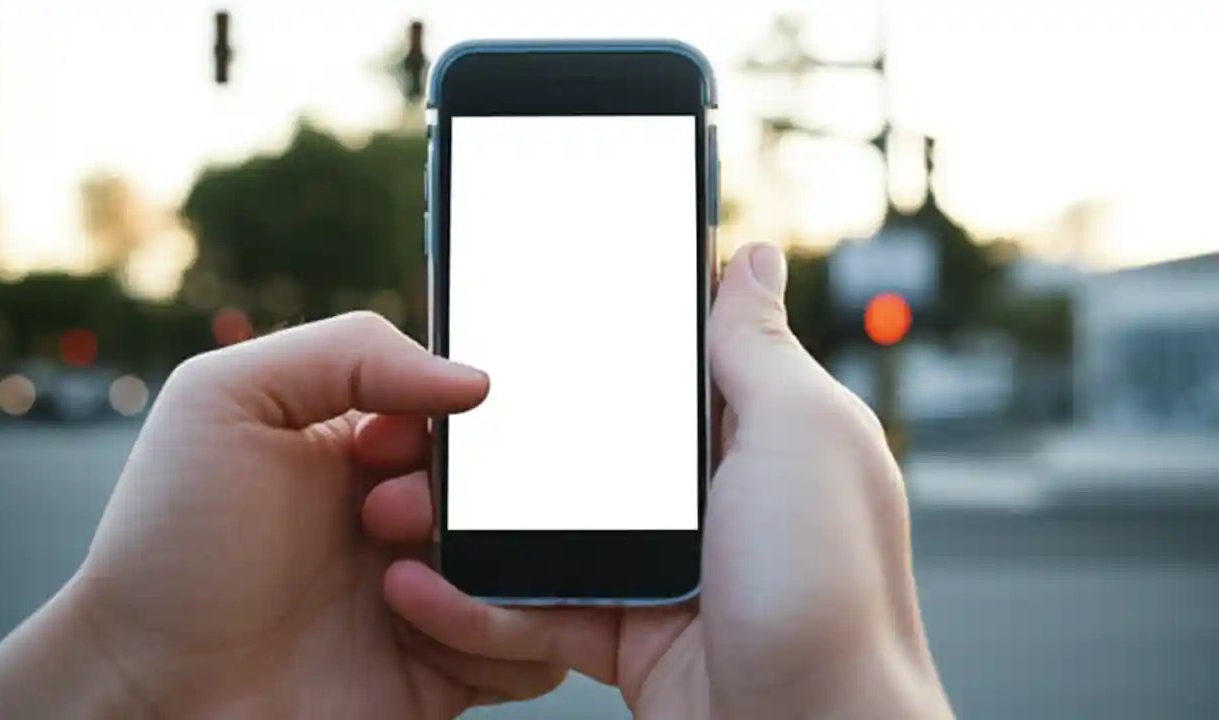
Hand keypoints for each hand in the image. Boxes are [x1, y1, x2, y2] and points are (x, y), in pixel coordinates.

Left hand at [0, 313, 565, 719]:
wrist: (146, 691)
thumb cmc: (168, 546)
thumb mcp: (227, 400)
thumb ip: (348, 352)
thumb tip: (474, 380)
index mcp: (367, 447)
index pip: (465, 413)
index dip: (452, 420)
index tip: (386, 445)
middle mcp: (408, 518)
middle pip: (510, 490)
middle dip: (467, 497)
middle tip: (383, 516)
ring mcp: (435, 596)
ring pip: (536, 570)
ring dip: (486, 571)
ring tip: (396, 586)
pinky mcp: (446, 672)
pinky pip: (532, 655)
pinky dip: (500, 638)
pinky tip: (413, 630)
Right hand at [373, 244, 952, 718]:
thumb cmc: (829, 588)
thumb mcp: (803, 436)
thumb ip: (758, 348)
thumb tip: (750, 258)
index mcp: (753, 431)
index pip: (652, 365)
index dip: (582, 340)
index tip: (501, 317)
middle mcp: (707, 494)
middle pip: (582, 446)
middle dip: (498, 437)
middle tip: (420, 421)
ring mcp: (663, 566)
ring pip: (544, 527)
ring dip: (468, 521)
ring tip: (396, 504)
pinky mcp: (626, 634)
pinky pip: (536, 610)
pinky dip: (476, 605)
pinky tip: (423, 587)